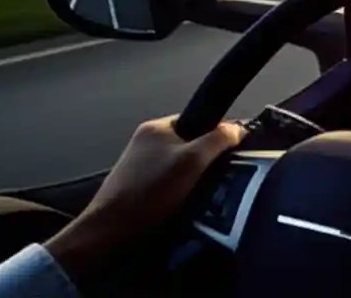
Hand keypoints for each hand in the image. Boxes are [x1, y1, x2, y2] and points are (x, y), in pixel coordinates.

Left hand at [45, 115, 244, 281]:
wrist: (111, 230)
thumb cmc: (150, 191)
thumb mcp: (192, 161)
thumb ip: (218, 139)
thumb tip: (239, 128)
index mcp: (156, 127)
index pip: (199, 120)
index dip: (218, 135)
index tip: (231, 154)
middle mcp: (146, 142)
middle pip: (191, 144)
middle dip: (206, 160)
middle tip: (219, 176)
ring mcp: (140, 165)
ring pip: (181, 166)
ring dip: (194, 179)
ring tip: (202, 193)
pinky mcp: (138, 186)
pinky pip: (170, 183)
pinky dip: (180, 191)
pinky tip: (185, 204)